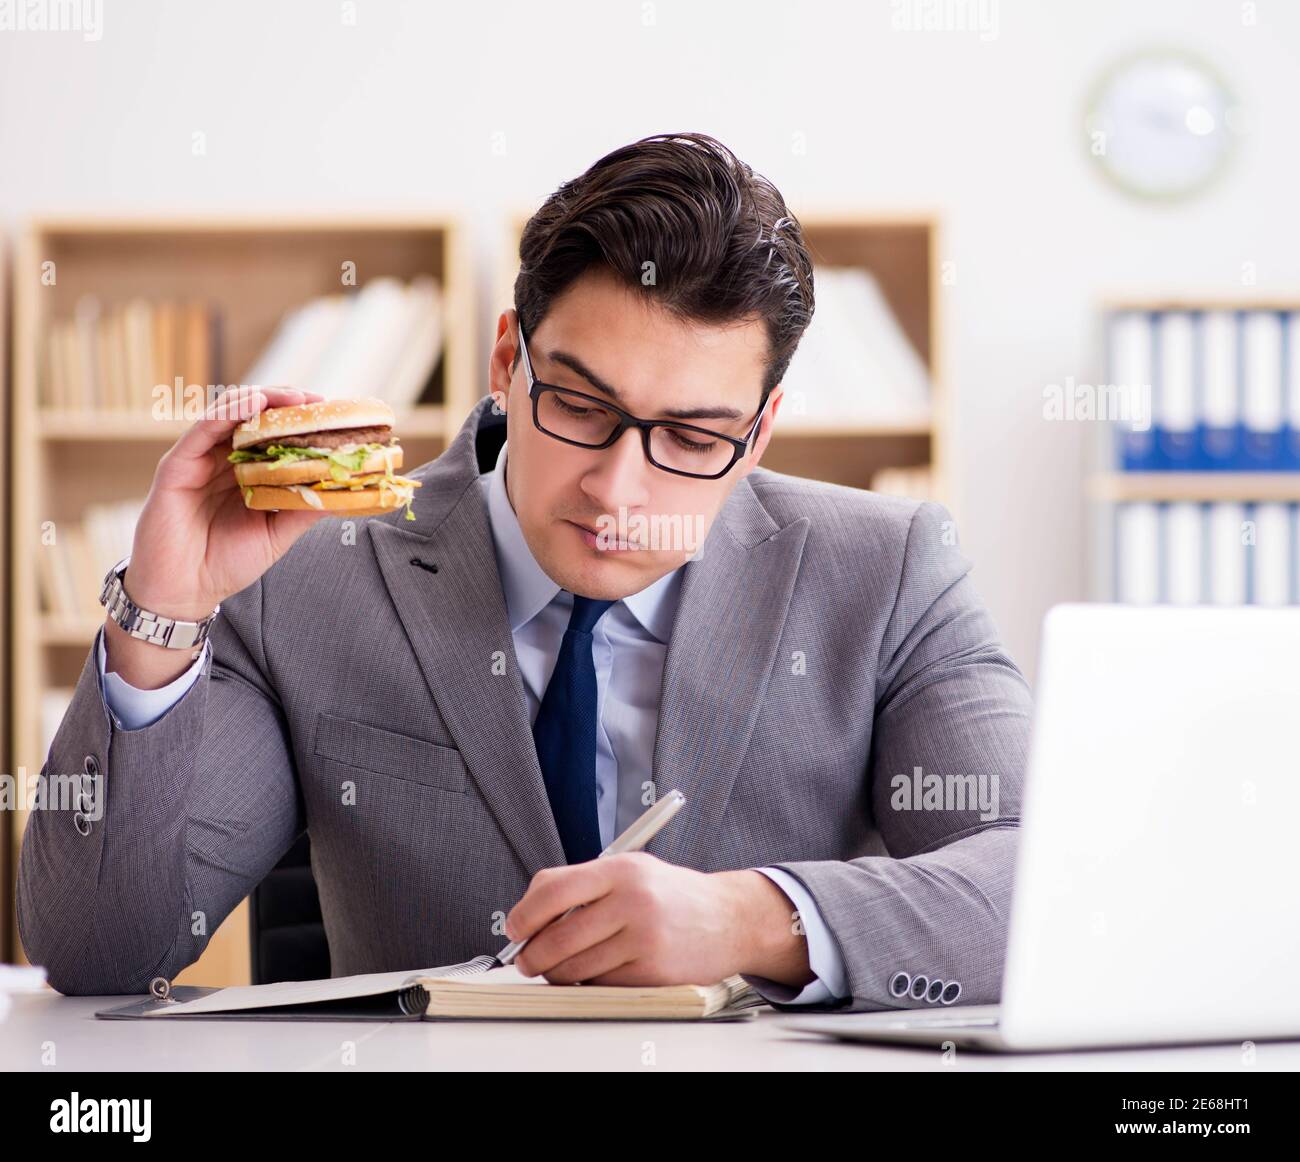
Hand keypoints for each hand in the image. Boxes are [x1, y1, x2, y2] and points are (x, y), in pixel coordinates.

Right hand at [104, 386, 332, 688]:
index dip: (301, 423)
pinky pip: (202, 429)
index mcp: (245, 475)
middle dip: (287, 405)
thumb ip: (303, 510)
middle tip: (317, 402)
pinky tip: (252, 402)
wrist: (183, 590)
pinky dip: (227, 412)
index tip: (332, 416)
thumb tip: (343, 492)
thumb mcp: (276, 535)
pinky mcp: (177, 465)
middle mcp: (222, 461)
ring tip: (292, 397)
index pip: (274, 437)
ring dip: (262, 399)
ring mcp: (199, 460)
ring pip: (230, 415)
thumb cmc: (225, 563)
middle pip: (255, 419)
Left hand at [503, 852, 814, 988]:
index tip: (514, 927)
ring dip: (556, 974)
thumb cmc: (672, 895)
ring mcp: (644, 939)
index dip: (524, 914)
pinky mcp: (654, 972)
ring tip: (556, 968)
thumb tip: (530, 913)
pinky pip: (601, 985)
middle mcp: (633, 901)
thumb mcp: (631, 870)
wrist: (729, 919)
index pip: (553, 890)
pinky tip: (594, 972)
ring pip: (575, 967)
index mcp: (621, 870)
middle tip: (526, 960)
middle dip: (532, 955)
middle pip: (558, 936)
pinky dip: (588, 983)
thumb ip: (583, 884)